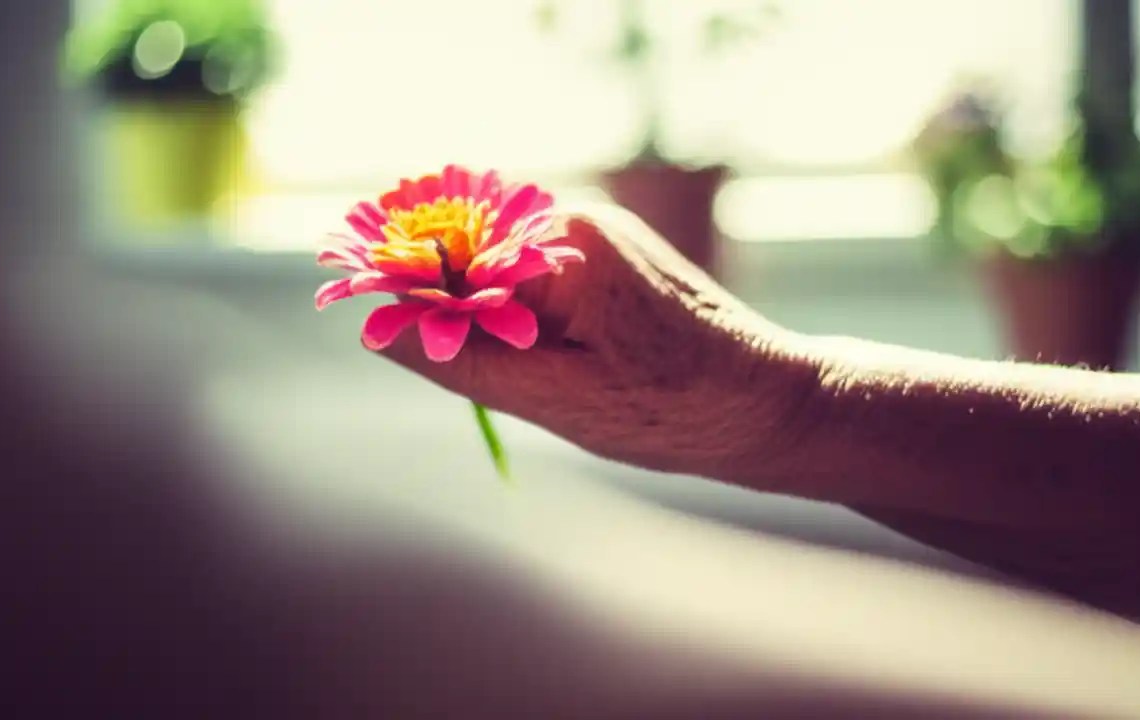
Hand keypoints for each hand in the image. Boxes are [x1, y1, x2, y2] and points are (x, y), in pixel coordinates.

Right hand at [379, 204, 816, 481]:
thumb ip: (464, 360)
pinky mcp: (611, 255)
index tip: (369, 321)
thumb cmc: (674, 412)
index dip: (405, 293)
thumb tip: (380, 328)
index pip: (448, 256)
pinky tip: (554, 360)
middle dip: (447, 308)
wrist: (770, 405)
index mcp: (565, 245)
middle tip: (458, 364)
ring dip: (486, 317)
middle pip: (469, 254)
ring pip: (500, 268)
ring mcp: (598, 233)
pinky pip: (535, 276)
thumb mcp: (557, 399)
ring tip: (525, 373)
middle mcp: (579, 219)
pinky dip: (520, 316)